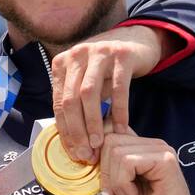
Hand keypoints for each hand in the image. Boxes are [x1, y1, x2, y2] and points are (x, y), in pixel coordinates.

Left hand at [51, 25, 172, 162]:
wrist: (136, 41)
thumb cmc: (107, 68)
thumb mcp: (86, 80)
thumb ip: (76, 103)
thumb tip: (73, 142)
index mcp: (62, 63)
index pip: (59, 102)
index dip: (65, 131)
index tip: (74, 152)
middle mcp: (77, 55)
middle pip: (71, 100)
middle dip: (76, 131)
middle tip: (86, 153)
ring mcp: (99, 53)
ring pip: (89, 94)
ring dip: (93, 123)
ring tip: (99, 144)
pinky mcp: (122, 55)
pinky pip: (118, 89)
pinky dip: (119, 112)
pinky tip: (121, 128)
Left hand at [99, 132, 194, 194]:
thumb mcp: (114, 187)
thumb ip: (106, 164)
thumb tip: (92, 145)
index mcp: (142, 148)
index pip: (109, 134)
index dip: (99, 159)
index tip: (105, 184)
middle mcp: (153, 144)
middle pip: (109, 141)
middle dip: (106, 172)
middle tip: (119, 194)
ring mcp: (161, 150)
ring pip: (116, 151)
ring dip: (116, 182)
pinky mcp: (165, 160)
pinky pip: (127, 162)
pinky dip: (123, 184)